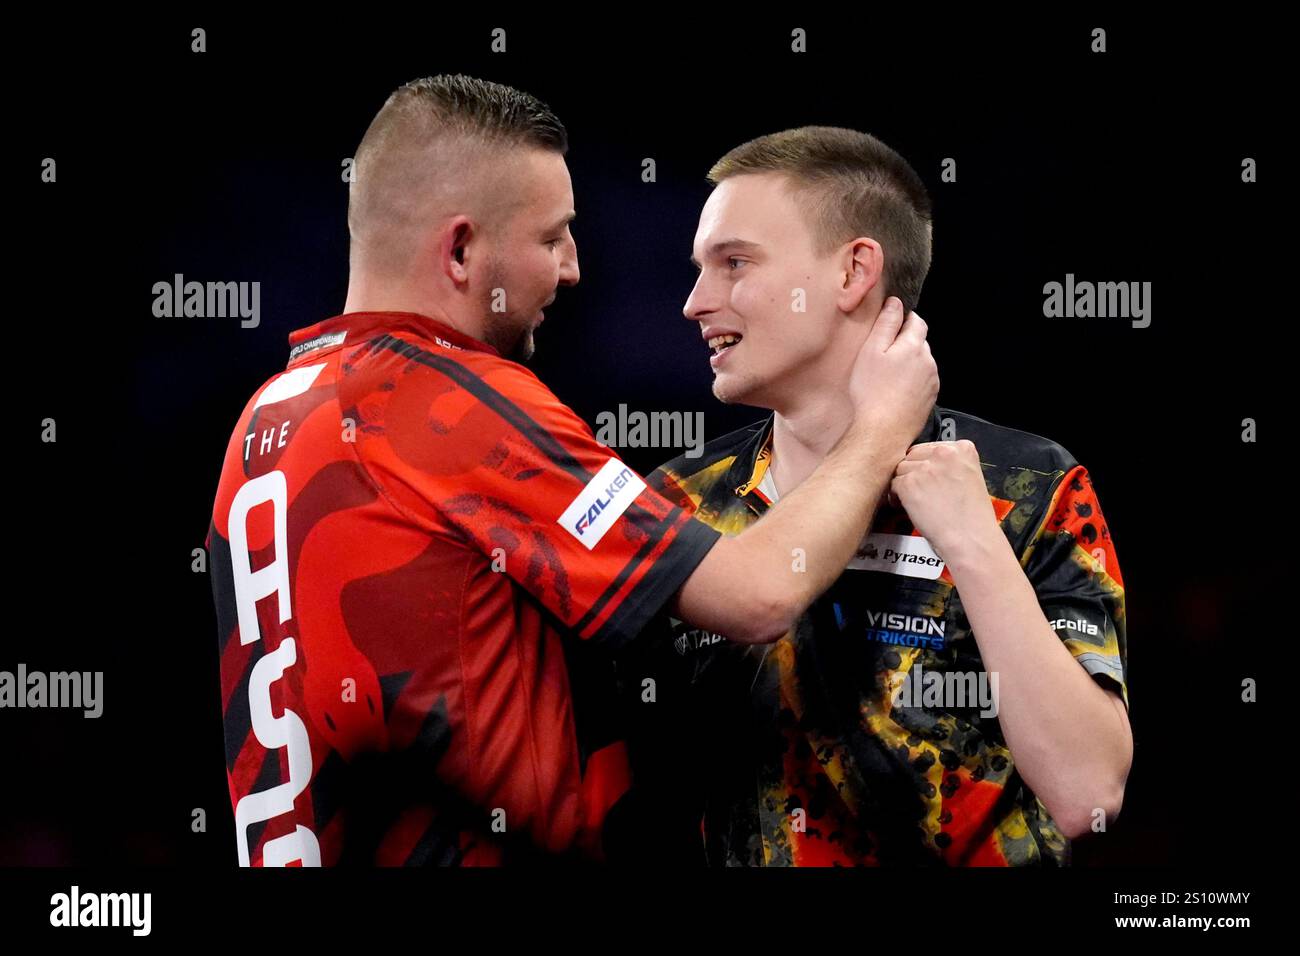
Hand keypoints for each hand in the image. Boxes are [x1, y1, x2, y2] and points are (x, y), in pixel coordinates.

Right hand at [848, 297, 938, 459]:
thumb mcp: (871, 351)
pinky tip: (895, 391)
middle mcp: (928, 361)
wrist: (883, 430)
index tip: (892, 326)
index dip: (904, 320)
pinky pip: (923, 381)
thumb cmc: (872, 391)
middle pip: (920, 342)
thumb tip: (895, 303)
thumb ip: (886, 324)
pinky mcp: (930, 398)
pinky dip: (912, 382)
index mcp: (914, 346)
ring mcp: (932, 381)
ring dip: (910, 364)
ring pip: (922, 363)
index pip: (917, 321)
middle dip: (906, 343)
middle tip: (884, 355)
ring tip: (888, 376)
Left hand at [890, 439, 1001, 566]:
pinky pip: (893, 484)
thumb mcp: (970, 477)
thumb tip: (927, 464)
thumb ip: (951, 465)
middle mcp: (943, 452)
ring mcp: (925, 467)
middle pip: (913, 455)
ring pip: (901, 469)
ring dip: (904, 483)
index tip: (929, 478)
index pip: (931, 447)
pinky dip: (896, 497)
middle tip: (918, 490)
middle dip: (913, 472)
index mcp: (963, 448)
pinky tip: (907, 507)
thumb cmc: (973, 516)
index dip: (926, 464)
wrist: (970, 538)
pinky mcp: (909, 483)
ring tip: (913, 500)